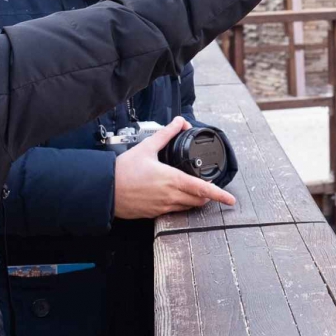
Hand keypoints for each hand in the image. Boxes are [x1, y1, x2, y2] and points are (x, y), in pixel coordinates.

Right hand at [112, 117, 235, 218]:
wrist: (104, 190)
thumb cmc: (123, 171)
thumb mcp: (147, 147)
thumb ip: (166, 134)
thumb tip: (178, 122)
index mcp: (171, 179)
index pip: (202, 189)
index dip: (219, 195)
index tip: (231, 199)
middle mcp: (170, 196)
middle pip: (198, 201)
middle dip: (208, 196)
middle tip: (211, 189)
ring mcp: (162, 207)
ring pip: (187, 207)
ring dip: (195, 200)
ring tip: (195, 191)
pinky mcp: (154, 213)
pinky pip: (174, 211)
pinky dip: (180, 204)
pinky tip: (175, 196)